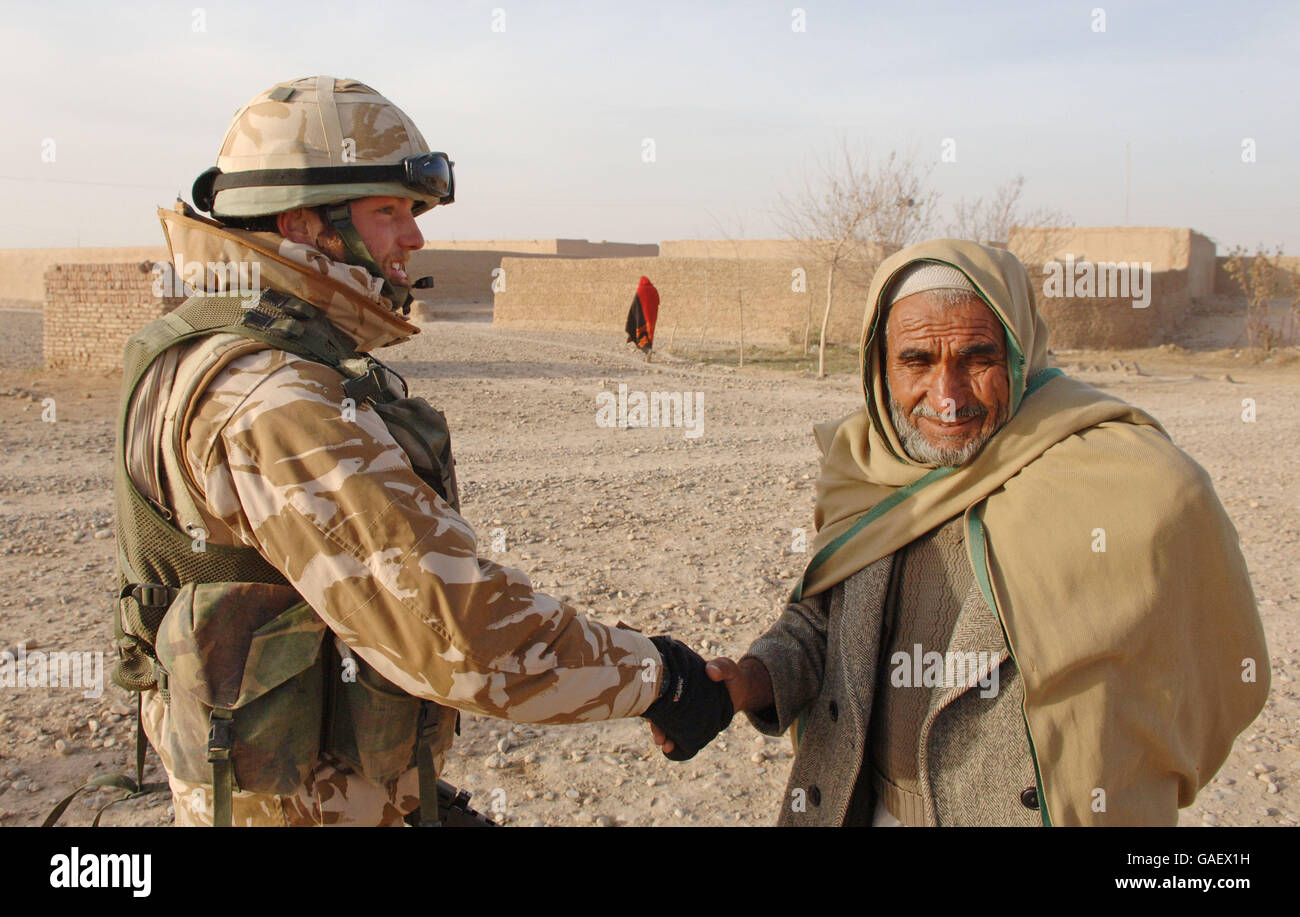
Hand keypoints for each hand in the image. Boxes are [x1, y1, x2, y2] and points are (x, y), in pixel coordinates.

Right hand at [642, 637, 733, 760]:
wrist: (740, 691)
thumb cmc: (731, 676)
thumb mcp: (728, 668)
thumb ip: (722, 667)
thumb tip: (710, 670)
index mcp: (680, 679)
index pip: (661, 690)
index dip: (654, 701)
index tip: (652, 715)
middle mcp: (677, 695)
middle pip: (660, 710)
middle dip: (656, 725)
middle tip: (659, 738)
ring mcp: (682, 710)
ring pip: (666, 724)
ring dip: (663, 736)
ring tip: (666, 746)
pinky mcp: (690, 722)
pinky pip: (677, 732)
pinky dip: (673, 741)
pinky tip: (671, 749)